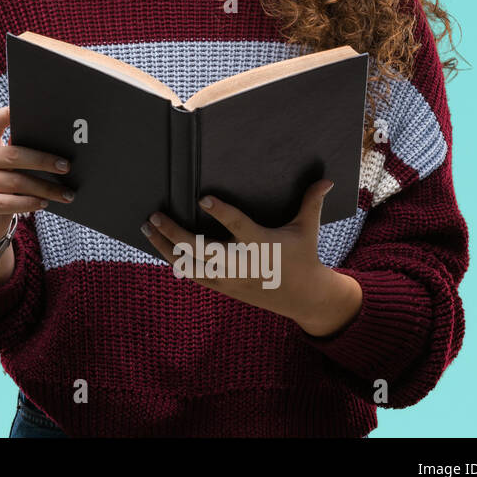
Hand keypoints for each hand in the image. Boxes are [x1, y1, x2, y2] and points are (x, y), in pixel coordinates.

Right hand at [0, 105, 75, 241]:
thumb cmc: (2, 186)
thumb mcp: (7, 166)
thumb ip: (20, 153)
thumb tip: (57, 149)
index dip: (10, 113)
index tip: (33, 109)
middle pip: (13, 155)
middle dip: (43, 161)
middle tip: (66, 167)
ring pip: (16, 182)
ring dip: (45, 188)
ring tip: (66, 193)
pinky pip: (8, 202)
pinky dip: (30, 203)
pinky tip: (44, 203)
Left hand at [139, 179, 361, 335]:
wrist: (304, 299)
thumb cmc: (303, 256)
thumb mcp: (308, 229)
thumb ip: (311, 202)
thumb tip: (328, 178)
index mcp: (262, 244)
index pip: (239, 227)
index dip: (222, 214)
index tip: (203, 198)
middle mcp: (242, 263)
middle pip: (203, 252)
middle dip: (176, 234)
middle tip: (155, 215)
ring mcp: (229, 279)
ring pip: (190, 265)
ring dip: (165, 247)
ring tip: (147, 228)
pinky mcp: (223, 288)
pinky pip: (192, 275)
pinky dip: (174, 261)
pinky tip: (158, 245)